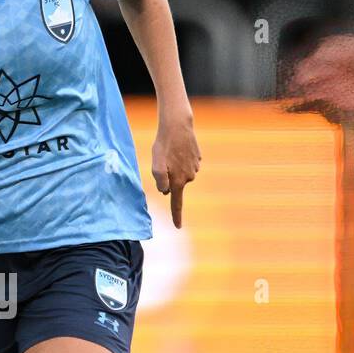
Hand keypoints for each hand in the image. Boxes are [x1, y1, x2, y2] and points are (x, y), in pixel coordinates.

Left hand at [152, 109, 200, 228]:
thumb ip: (160, 181)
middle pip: (175, 185)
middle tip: (162, 161)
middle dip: (168, 178)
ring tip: (170, 152)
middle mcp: (189, 177)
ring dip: (174, 167)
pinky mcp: (197, 158)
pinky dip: (181, 159)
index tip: (178, 227)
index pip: (176, 203)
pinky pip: (186, 163)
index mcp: (178, 181)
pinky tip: (178, 148)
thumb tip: (165, 191)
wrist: (178, 125)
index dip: (176, 216)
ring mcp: (195, 167)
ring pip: (181, 173)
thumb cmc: (164, 144)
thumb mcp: (156, 164)